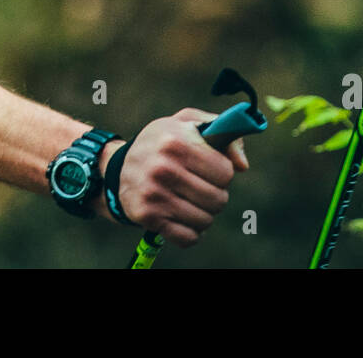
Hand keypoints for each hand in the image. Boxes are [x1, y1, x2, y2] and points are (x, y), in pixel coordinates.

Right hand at [110, 108, 248, 246]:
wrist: (119, 167)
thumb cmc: (163, 143)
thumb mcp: (189, 123)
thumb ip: (223, 132)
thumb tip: (242, 166)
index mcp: (176, 142)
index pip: (225, 172)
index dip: (222, 172)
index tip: (210, 168)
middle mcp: (164, 169)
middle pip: (218, 199)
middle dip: (215, 194)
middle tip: (200, 186)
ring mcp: (154, 195)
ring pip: (205, 220)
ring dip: (204, 214)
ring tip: (190, 200)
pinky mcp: (148, 216)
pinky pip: (188, 238)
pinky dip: (191, 232)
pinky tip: (182, 216)